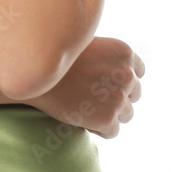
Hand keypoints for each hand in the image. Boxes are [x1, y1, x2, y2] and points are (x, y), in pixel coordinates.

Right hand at [22, 36, 144, 139]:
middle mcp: (127, 74)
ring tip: (85, 108)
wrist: (33, 72)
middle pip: (134, 93)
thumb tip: (110, 70)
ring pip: (126, 114)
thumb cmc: (52, 54)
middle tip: (92, 96)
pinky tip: (81, 118)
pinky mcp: (107, 119)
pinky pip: (113, 131)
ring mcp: (118, 98)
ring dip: (110, 113)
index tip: (105, 81)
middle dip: (117, 96)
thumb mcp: (83, 40)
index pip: (137, 70)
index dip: (121, 77)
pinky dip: (99, 128)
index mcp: (124, 52)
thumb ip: (103, 55)